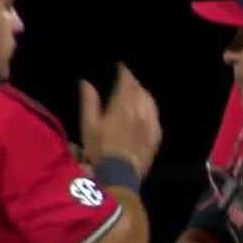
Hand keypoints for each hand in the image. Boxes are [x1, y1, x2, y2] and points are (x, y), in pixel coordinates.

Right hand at [79, 63, 161, 177]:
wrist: (120, 175)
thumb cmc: (100, 149)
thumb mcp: (89, 125)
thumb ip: (89, 102)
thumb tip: (86, 82)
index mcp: (123, 105)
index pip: (128, 82)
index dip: (125, 72)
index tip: (121, 66)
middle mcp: (140, 111)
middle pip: (140, 90)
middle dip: (134, 82)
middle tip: (127, 79)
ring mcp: (151, 124)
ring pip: (150, 101)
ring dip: (143, 93)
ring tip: (136, 91)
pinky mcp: (156, 136)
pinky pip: (155, 116)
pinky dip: (150, 109)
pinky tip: (146, 110)